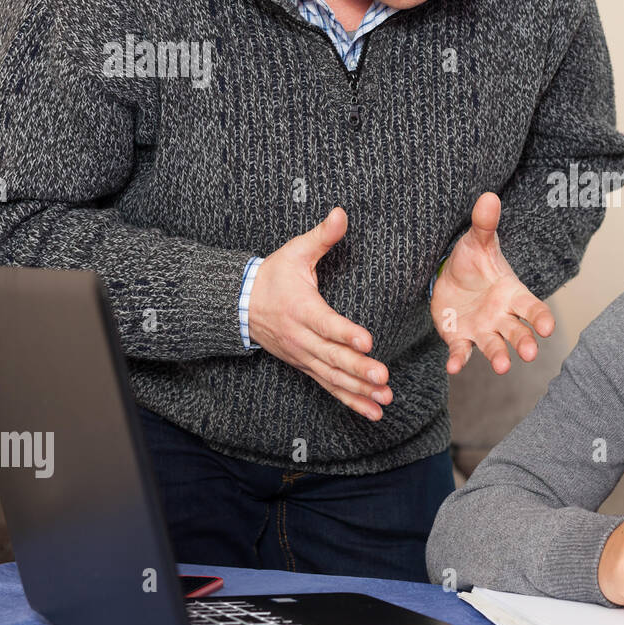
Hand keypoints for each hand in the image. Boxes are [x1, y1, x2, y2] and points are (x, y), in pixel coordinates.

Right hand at [247, 206, 392, 420]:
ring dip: (358, 391)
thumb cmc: (273, 275)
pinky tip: (373, 412)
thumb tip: (342, 213)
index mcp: (301, 309)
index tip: (367, 342)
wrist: (239, 304)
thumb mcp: (294, 252)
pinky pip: (328, 387)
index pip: (325, 324)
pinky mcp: (305, 366)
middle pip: (331, 357)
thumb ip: (321, 237)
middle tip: (383, 377)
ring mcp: (302, 356)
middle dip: (357, 369)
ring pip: (331, 378)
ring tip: (384, 399)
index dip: (345, 334)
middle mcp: (301, 338)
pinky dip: (350, 401)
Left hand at [430, 191, 554, 375]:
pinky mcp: (462, 338)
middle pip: (518, 331)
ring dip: (499, 357)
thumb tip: (488, 197)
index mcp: (512, 294)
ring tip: (503, 366)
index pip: (532, 308)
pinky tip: (453, 367)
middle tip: (529, 353)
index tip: (547, 328)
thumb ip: (484, 224)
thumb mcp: (477, 241)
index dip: (541, 318)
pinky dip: (459, 360)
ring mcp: (483, 329)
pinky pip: (462, 351)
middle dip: (524, 342)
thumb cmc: (472, 261)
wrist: (448, 277)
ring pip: (495, 346)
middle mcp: (502, 316)